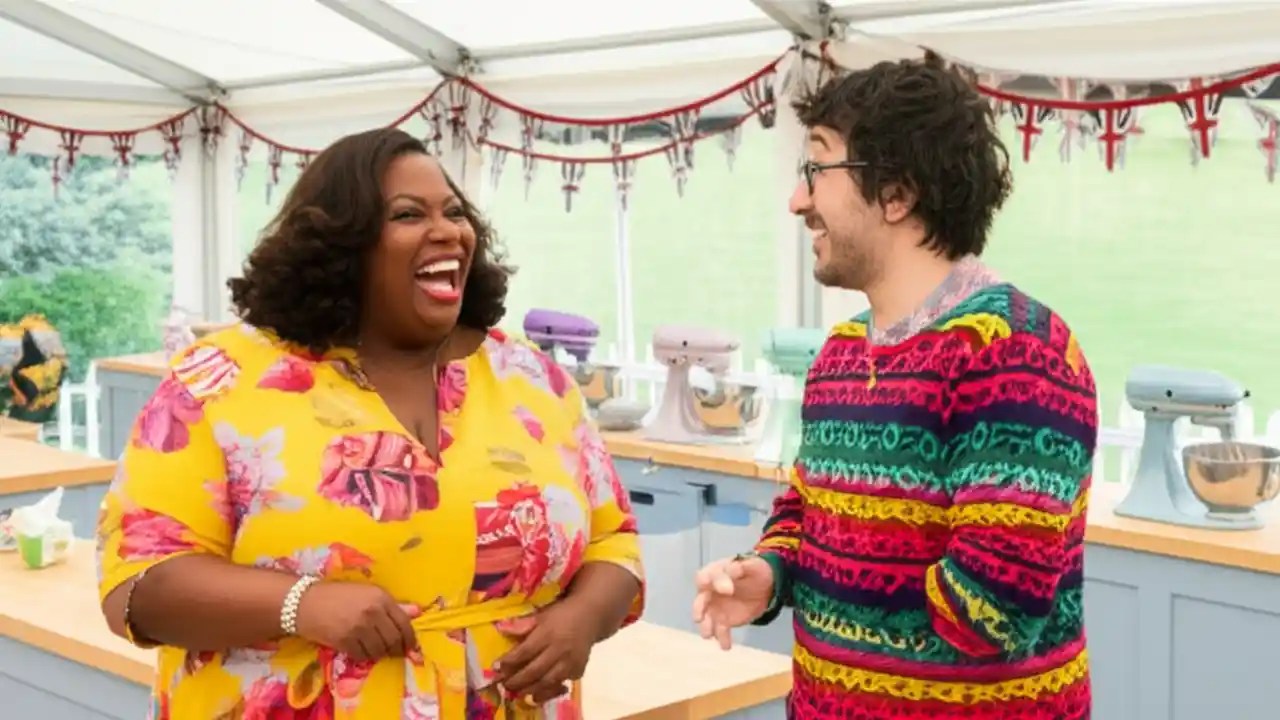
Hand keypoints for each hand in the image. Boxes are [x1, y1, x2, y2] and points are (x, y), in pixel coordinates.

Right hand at [294, 581, 420, 661]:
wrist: (305, 603)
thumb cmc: (338, 595)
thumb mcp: (367, 593)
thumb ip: (393, 605)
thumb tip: (417, 612)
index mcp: (381, 597)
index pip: (404, 623)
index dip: (410, 638)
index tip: (411, 646)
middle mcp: (373, 612)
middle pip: (394, 639)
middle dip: (397, 649)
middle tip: (395, 652)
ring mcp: (359, 628)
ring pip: (380, 650)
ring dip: (381, 653)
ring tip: (377, 649)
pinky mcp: (345, 641)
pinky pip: (363, 656)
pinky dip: (365, 656)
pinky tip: (362, 650)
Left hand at [495, 599, 595, 704]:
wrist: (590, 617)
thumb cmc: (562, 614)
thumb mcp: (542, 615)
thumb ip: (522, 624)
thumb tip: (501, 629)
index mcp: (548, 633)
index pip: (525, 651)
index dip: (510, 661)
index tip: (497, 667)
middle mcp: (560, 649)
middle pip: (535, 670)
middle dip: (517, 680)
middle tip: (505, 684)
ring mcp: (570, 662)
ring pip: (547, 681)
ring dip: (530, 688)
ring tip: (518, 690)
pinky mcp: (578, 669)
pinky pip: (560, 684)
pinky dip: (548, 690)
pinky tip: (537, 692)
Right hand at [692, 555, 774, 649]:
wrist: (764, 586)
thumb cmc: (754, 571)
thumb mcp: (752, 564)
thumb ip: (741, 566)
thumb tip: (732, 569)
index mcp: (715, 573)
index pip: (707, 576)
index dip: (715, 583)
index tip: (728, 590)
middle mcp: (710, 592)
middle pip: (700, 600)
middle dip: (699, 608)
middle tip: (700, 616)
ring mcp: (715, 607)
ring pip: (706, 618)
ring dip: (706, 626)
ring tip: (709, 634)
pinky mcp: (724, 621)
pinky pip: (720, 631)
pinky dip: (722, 639)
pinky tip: (726, 646)